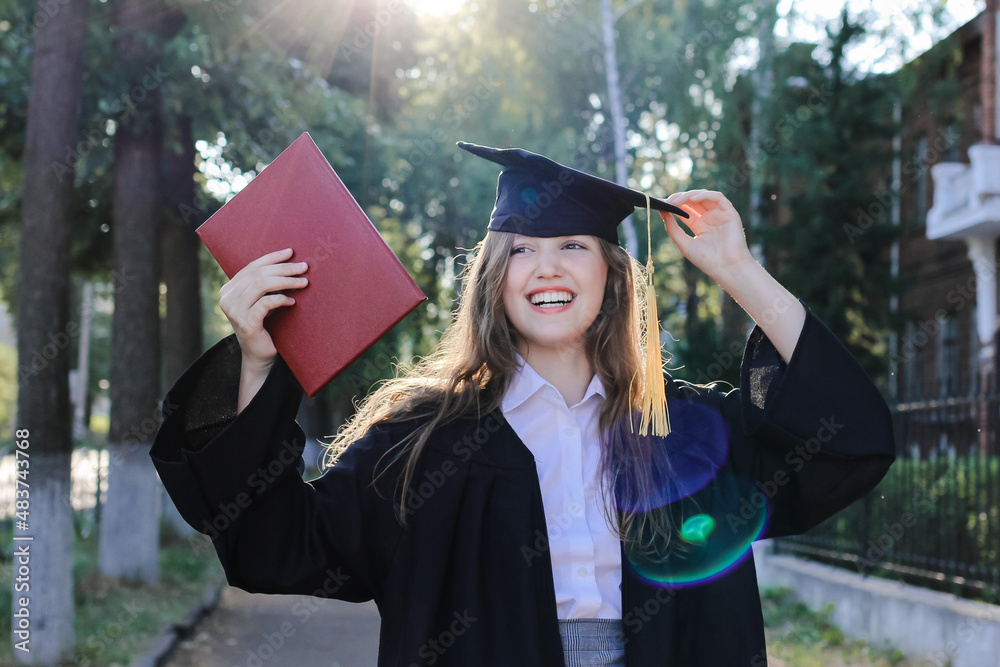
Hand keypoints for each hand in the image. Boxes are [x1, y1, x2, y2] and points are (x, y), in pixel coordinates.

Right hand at [219, 247, 308, 368]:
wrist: (260, 356)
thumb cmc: (265, 325)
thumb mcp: (261, 301)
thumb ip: (264, 284)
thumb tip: (289, 261)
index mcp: (228, 289)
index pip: (251, 267)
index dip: (272, 258)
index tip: (291, 252)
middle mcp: (227, 298)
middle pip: (258, 274)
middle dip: (284, 268)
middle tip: (304, 267)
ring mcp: (234, 311)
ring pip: (262, 285)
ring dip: (286, 281)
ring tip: (303, 282)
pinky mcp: (246, 323)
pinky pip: (266, 303)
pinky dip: (282, 299)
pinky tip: (292, 302)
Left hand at [660, 190, 754, 279]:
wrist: (727, 268)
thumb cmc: (707, 260)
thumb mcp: (684, 244)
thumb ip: (672, 228)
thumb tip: (662, 211)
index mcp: (700, 225)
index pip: (685, 209)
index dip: (673, 205)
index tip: (661, 205)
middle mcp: (710, 218)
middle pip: (693, 200)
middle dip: (679, 198)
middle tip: (668, 202)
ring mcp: (719, 214)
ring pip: (704, 196)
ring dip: (689, 195)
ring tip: (677, 201)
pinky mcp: (729, 212)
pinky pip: (718, 197)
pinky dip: (705, 195)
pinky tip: (693, 199)